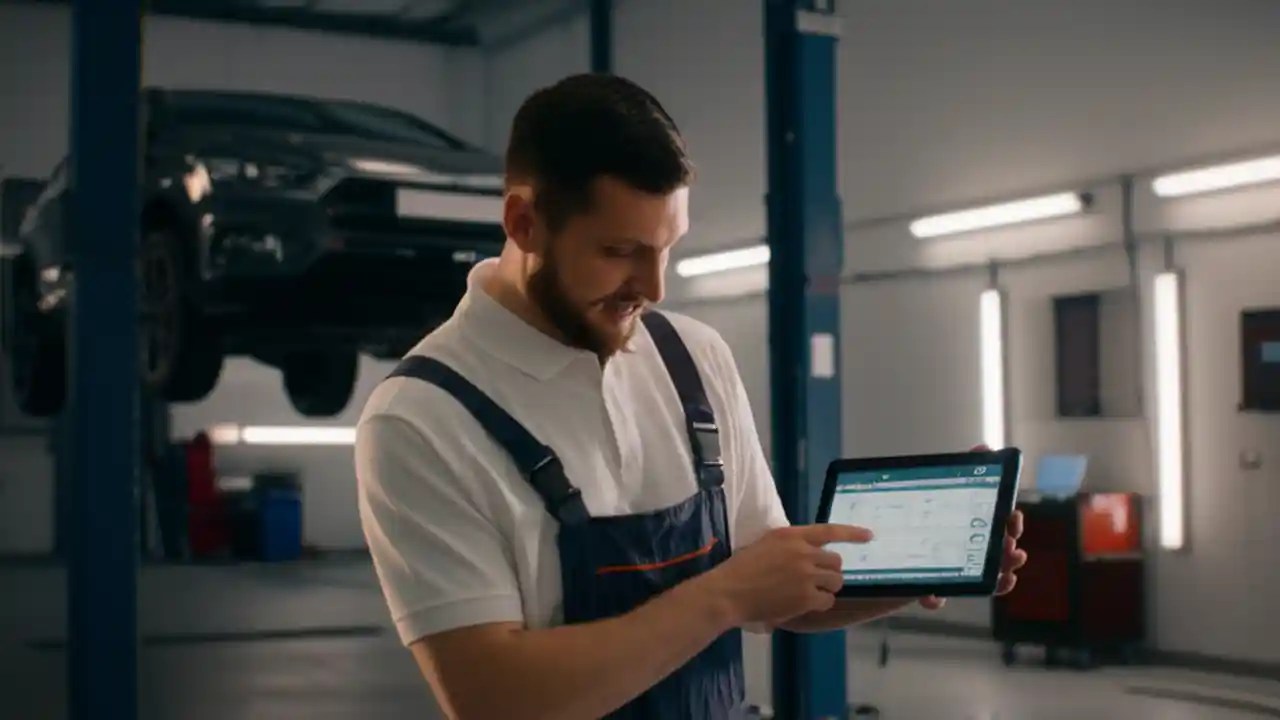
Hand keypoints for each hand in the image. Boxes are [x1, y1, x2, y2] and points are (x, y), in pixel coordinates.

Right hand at [701, 524, 872, 626]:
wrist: (729, 591)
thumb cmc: (741, 568)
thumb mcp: (766, 544)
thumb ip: (790, 545)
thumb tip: (811, 553)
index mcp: (791, 535)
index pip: (829, 531)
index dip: (852, 533)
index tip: (869, 535)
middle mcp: (803, 552)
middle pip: (835, 561)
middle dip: (830, 571)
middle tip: (818, 579)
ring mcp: (806, 575)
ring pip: (835, 581)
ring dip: (827, 587)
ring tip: (810, 593)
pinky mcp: (806, 597)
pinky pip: (827, 600)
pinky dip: (820, 603)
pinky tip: (805, 604)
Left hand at [915, 446, 1029, 611]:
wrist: (861, 544)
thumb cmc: (907, 514)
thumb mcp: (931, 489)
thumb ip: (959, 472)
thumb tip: (985, 447)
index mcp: (965, 525)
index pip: (996, 525)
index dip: (1010, 524)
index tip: (1013, 518)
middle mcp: (960, 549)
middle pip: (995, 555)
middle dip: (1009, 554)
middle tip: (1012, 549)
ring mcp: (945, 568)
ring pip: (977, 580)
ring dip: (995, 580)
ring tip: (1004, 577)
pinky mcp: (922, 584)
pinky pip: (934, 597)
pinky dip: (936, 598)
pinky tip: (932, 595)